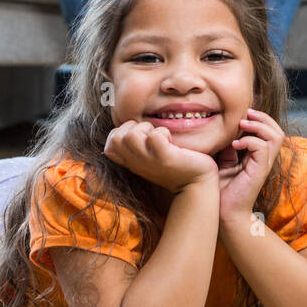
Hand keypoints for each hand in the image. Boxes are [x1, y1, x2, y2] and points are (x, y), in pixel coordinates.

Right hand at [103, 121, 218, 194]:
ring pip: (130, 136)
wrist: (197, 183)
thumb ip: (138, 144)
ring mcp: (150, 162)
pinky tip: (171, 142)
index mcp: (131, 162)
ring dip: (147, 128)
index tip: (141, 136)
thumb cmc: (175, 164)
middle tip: (151, 135)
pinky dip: (163, 133)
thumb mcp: (150, 156)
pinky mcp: (166, 159)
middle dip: (133, 127)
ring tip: (161, 138)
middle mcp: (137, 163)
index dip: (122, 133)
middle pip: (117, 137)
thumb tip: (132, 122)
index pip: (109, 144)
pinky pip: (155, 137)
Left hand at [218, 108, 283, 227]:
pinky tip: (235, 144)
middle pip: (278, 130)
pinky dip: (249, 140)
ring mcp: (264, 165)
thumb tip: (226, 132)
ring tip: (242, 125)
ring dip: (259, 126)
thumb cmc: (222, 191)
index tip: (241, 115)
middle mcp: (265, 160)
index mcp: (258, 157)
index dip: (260, 119)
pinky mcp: (259, 171)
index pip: (270, 131)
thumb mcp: (224, 163)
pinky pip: (262, 147)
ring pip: (276, 136)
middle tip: (245, 114)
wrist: (224, 214)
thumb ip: (228, 149)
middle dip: (263, 117)